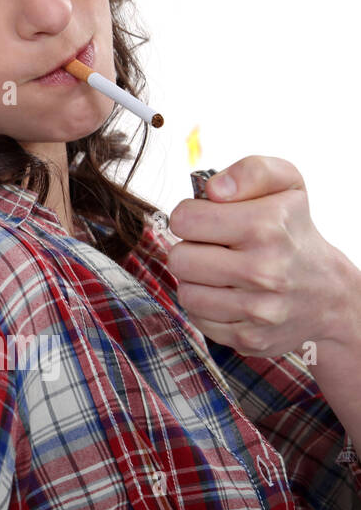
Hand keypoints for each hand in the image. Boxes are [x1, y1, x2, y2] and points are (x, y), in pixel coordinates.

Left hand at [165, 155, 354, 357]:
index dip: (191, 217)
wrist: (330, 294)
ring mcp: (259, 309)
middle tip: (217, 249)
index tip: (212, 221)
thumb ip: (251, 171)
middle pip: (178, 258)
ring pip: (185, 291)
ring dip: (198, 280)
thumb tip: (214, 190)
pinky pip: (198, 318)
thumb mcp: (286, 185)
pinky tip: (232, 296)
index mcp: (267, 226)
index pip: (183, 219)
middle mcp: (265, 270)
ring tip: (225, 273)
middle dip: (192, 250)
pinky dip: (208, 307)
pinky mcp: (249, 338)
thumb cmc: (294, 231)